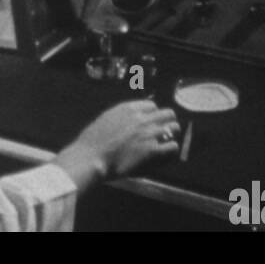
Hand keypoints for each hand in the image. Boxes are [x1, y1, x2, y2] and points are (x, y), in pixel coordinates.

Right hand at [54, 99, 179, 189]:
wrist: (90, 157)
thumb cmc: (91, 142)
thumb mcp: (105, 119)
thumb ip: (120, 117)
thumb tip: (128, 120)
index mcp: (129, 109)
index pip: (152, 106)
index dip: (152, 116)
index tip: (150, 125)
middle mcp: (142, 118)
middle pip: (167, 114)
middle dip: (166, 123)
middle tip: (163, 134)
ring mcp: (149, 134)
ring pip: (174, 128)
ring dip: (170, 136)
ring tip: (165, 145)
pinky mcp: (152, 151)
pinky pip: (173, 147)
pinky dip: (171, 151)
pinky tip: (164, 156)